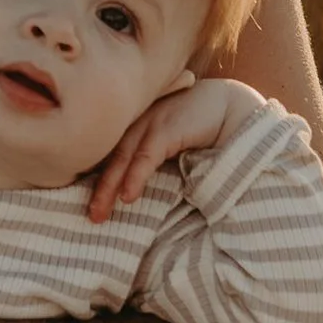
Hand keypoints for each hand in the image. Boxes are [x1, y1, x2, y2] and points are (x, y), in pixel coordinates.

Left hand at [87, 76, 268, 217]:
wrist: (232, 107)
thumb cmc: (203, 127)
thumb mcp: (172, 141)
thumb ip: (154, 155)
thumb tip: (135, 188)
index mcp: (137, 122)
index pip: (111, 150)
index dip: (98, 175)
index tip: (90, 201)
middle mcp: (139, 119)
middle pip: (111, 156)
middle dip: (100, 187)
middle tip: (91, 215)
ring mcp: (151, 122)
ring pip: (122, 158)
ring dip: (109, 187)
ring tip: (100, 212)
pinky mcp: (167, 128)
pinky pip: (146, 157)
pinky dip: (135, 177)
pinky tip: (127, 196)